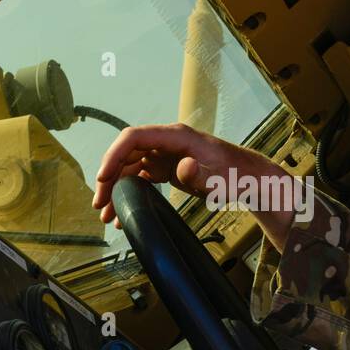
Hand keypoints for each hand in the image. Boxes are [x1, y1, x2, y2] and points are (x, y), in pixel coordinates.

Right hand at [92, 122, 298, 250]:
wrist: (249, 179)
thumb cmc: (236, 176)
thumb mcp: (220, 179)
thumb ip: (200, 174)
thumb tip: (182, 167)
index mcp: (176, 136)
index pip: (134, 137)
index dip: (114, 155)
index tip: (103, 178)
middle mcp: (167, 141)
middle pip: (126, 152)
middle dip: (110, 177)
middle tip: (100, 204)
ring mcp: (165, 153)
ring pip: (130, 166)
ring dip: (116, 188)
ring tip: (106, 214)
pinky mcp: (167, 167)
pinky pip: (140, 176)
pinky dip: (129, 191)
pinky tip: (123, 211)